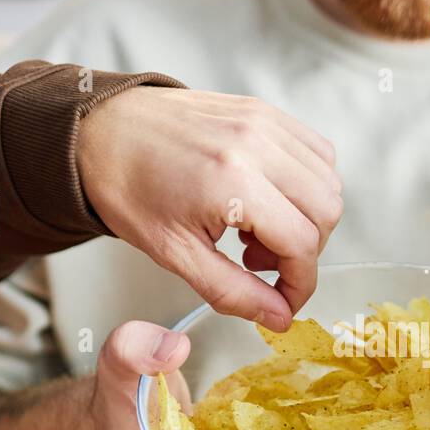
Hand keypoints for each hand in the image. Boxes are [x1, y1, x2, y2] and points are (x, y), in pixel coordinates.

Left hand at [77, 88, 341, 330]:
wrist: (100, 132)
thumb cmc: (129, 190)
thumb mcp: (175, 255)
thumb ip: (233, 291)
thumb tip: (279, 318)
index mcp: (232, 182)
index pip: (302, 244)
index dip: (299, 284)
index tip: (282, 302)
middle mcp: (257, 145)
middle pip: (326, 212)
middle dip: (305, 252)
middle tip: (259, 263)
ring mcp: (265, 122)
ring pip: (329, 182)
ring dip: (307, 218)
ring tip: (258, 230)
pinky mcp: (265, 111)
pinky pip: (317, 153)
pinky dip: (306, 185)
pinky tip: (268, 200)